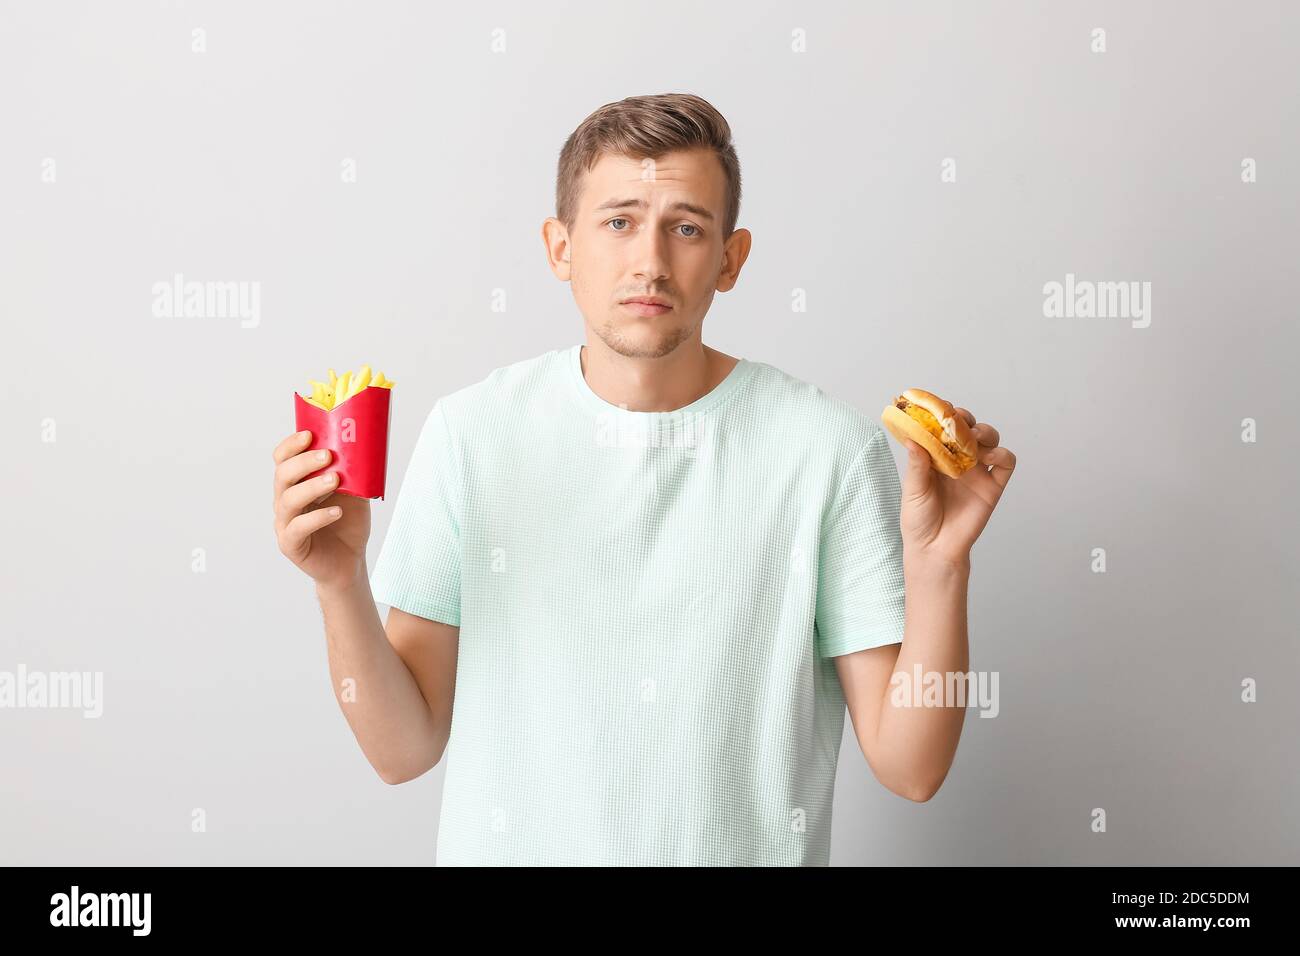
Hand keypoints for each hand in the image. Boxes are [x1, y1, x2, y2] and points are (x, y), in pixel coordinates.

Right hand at [272, 430, 370, 590]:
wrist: (349, 561)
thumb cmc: (347, 524)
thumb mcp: (354, 493)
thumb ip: (353, 473)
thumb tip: (363, 446)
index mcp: (296, 484)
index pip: (283, 459)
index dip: (291, 446)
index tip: (310, 434)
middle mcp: (285, 501)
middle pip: (283, 475)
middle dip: (304, 462)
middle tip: (328, 455)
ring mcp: (285, 523)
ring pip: (289, 499)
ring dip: (312, 486)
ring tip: (335, 480)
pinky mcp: (291, 544)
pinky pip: (298, 528)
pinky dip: (317, 517)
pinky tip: (336, 512)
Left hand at [899, 407, 1015, 568]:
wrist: (934, 548)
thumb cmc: (919, 519)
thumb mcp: (913, 490)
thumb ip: (917, 465)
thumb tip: (912, 438)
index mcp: (937, 457)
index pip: (944, 427)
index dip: (943, 414)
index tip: (938, 406)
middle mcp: (959, 460)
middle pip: (969, 428)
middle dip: (965, 419)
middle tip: (958, 420)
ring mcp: (977, 472)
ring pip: (990, 440)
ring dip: (985, 431)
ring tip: (975, 437)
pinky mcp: (993, 486)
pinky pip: (1006, 464)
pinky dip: (1002, 454)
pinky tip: (989, 456)